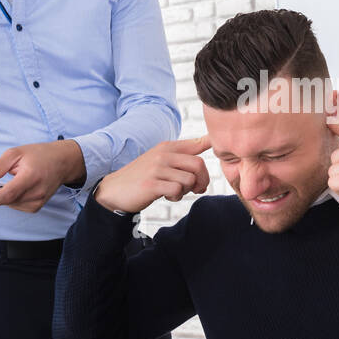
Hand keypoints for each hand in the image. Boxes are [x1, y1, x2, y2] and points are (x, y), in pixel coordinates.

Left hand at [0, 140, 87, 212]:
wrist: (63, 161)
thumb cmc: (41, 155)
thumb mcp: (15, 153)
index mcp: (30, 177)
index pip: (6, 194)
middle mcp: (36, 192)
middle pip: (6, 200)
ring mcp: (38, 202)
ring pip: (9, 204)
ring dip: (3, 195)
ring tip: (13, 179)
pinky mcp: (37, 207)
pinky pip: (16, 206)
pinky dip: (11, 198)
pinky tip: (17, 187)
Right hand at [93, 136, 211, 214]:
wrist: (115, 190)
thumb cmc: (143, 176)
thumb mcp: (161, 160)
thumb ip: (181, 155)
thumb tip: (207, 142)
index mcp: (168, 147)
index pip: (197, 143)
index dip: (212, 143)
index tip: (223, 146)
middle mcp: (163, 154)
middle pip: (199, 165)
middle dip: (203, 180)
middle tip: (198, 189)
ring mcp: (157, 168)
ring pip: (189, 180)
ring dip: (187, 190)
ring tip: (176, 191)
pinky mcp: (152, 184)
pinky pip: (177, 190)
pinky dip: (176, 196)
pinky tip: (167, 195)